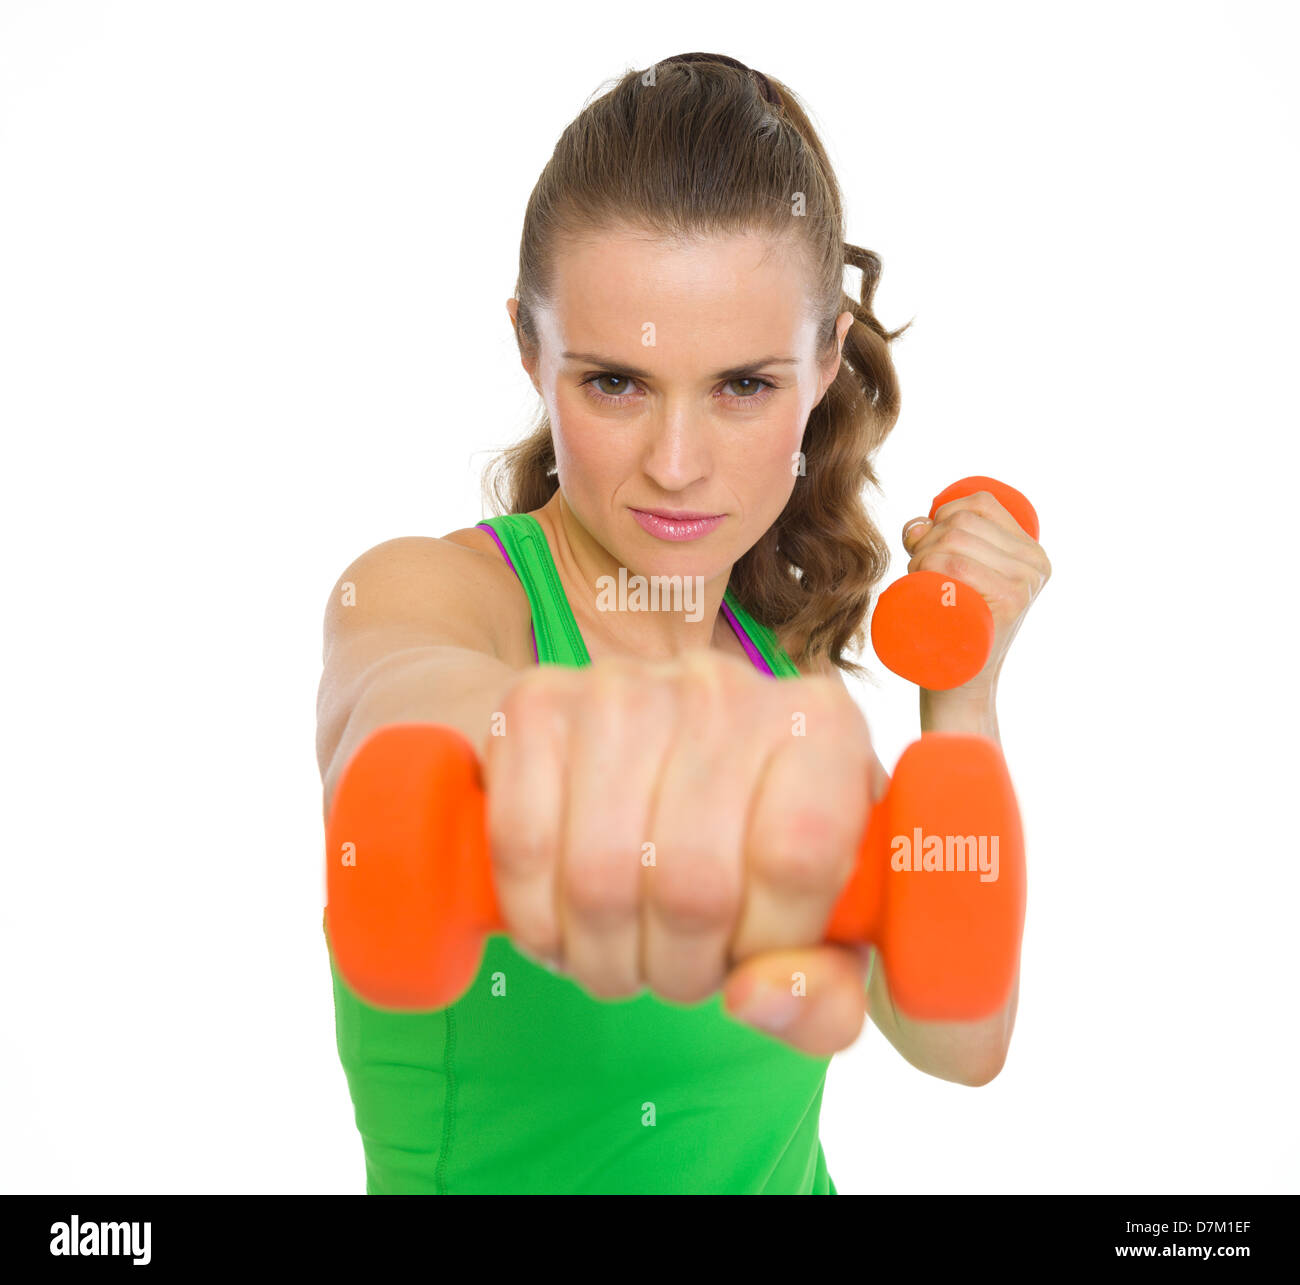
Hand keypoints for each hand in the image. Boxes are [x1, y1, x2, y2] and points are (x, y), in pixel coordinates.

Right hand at [481, 647, 878, 1055]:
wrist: (634, 750)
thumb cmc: (743, 844)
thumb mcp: (818, 921)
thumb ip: (824, 991)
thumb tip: (754, 998)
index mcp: (821, 725)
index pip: (797, 857)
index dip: (767, 941)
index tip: (752, 953)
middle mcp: (724, 688)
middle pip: (691, 884)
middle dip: (679, 968)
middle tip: (677, 969)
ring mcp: (622, 688)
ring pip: (598, 878)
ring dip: (604, 956)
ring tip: (622, 954)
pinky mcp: (535, 703)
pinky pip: (523, 848)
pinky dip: (535, 920)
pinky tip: (562, 925)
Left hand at [901, 488, 1051, 693]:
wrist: (960, 686)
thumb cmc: (952, 630)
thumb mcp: (960, 582)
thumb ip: (945, 546)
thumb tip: (916, 523)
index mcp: (1031, 552)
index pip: (980, 504)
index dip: (942, 513)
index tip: (924, 544)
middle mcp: (1035, 564)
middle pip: (963, 522)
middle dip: (925, 538)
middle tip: (914, 571)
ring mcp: (1025, 584)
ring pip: (955, 541)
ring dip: (920, 554)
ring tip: (916, 580)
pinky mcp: (1010, 603)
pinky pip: (960, 566)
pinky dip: (929, 566)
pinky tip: (922, 579)